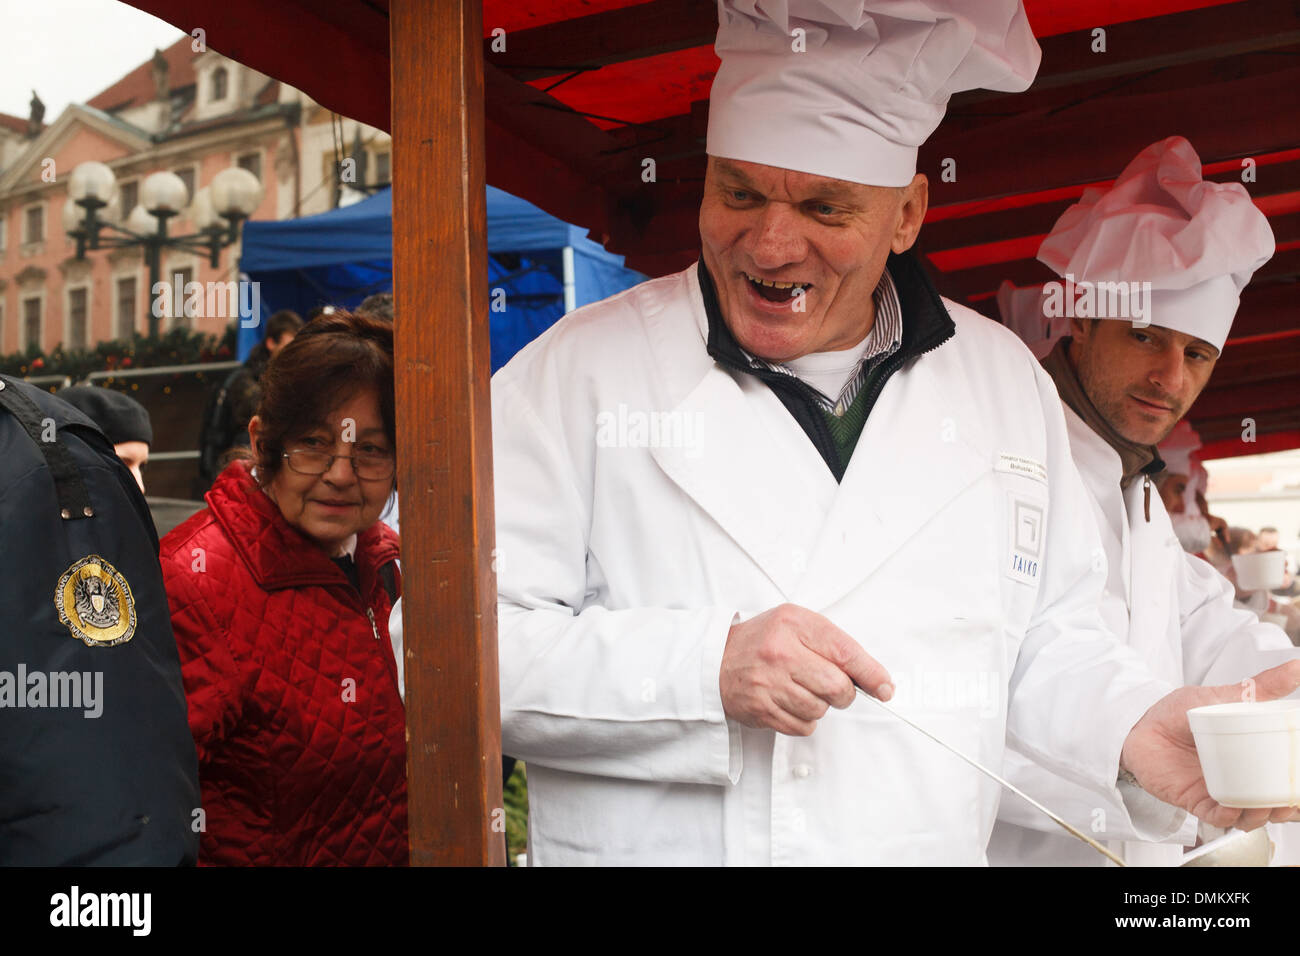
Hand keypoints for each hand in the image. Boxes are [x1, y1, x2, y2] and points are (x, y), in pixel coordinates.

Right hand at [719, 603, 892, 735]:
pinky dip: (804, 720)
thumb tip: (876, 679)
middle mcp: (780, 653)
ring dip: (820, 705)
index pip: (844, 652)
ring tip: (800, 689)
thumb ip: (833, 644)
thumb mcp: (796, 624)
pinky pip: (803, 727)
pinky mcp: (761, 710)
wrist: (714, 661)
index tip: (885, 687)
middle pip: (837, 687)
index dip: (871, 674)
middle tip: (833, 687)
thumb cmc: (762, 641)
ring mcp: (768, 684)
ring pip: (821, 710)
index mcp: (792, 624)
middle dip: (844, 693)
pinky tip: (789, 702)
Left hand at [1120, 660, 1299, 829]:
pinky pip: (1216, 816)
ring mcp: (1217, 789)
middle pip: (1271, 803)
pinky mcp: (1196, 799)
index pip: (1282, 779)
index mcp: (1250, 757)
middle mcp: (1237, 777)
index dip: (1296, 792)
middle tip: (1288, 803)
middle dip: (1284, 809)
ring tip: (1263, 806)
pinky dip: (1228, 817)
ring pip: (1247, 815)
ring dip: (1260, 816)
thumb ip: (1261, 686)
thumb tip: (1297, 668)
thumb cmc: (1179, 712)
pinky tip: (1234, 809)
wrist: (1138, 723)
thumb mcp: (1223, 696)